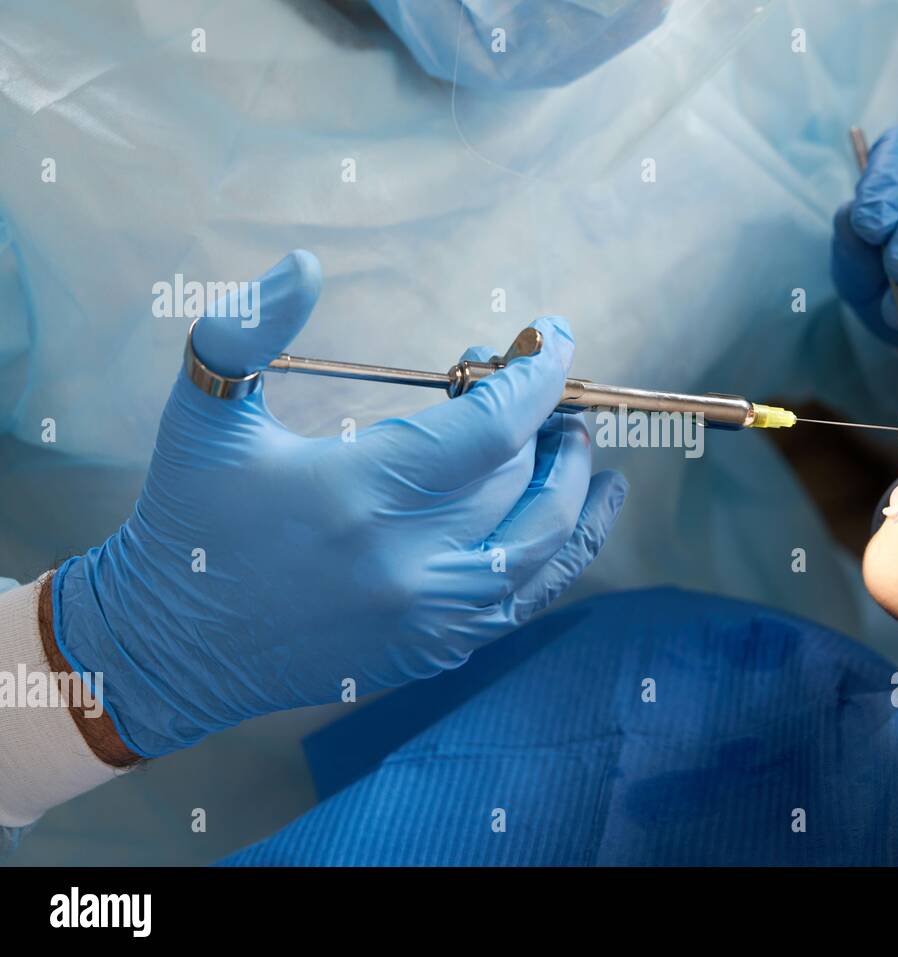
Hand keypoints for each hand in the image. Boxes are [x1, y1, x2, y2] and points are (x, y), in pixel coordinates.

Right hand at [52, 251, 626, 757]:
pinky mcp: (436, 651)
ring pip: (545, 545)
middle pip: (524, 483)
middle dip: (545, 421)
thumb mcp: (203, 415)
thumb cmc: (189, 519)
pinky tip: (591, 508)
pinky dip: (568, 550)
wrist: (172, 649)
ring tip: (579, 438)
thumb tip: (306, 262)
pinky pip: (528, 597)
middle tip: (527, 381)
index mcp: (359, 495)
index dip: (536, 376)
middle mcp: (410, 565)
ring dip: (574, 484)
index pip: (491, 428)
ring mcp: (430, 619)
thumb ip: (246, 328)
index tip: (550, 336)